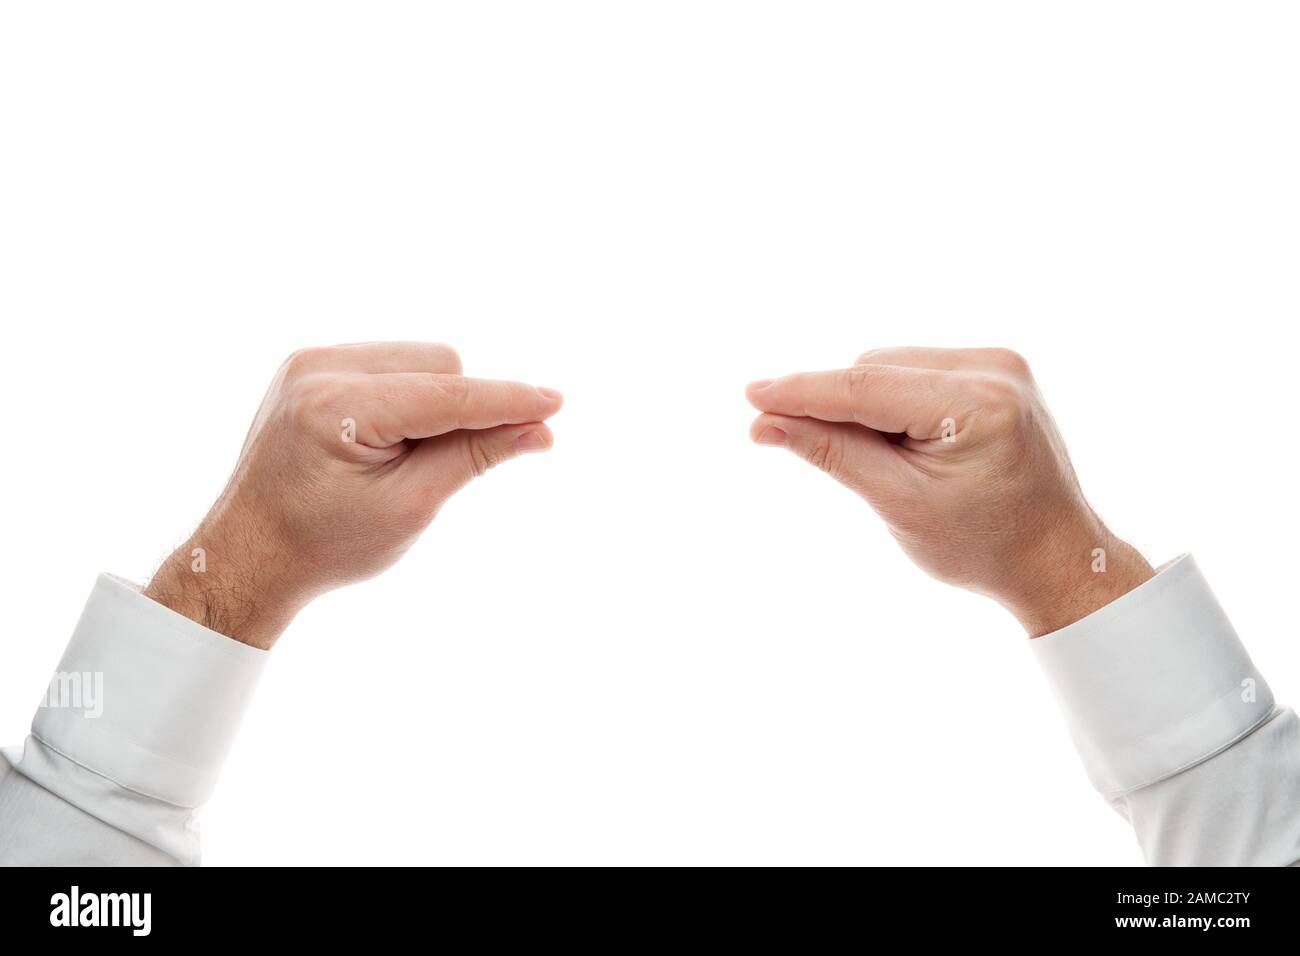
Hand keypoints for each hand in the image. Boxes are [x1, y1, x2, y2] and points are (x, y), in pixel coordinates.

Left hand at [145, 342, 562, 647]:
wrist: (250, 554)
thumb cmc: (326, 545)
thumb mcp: (411, 507)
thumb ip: (475, 457)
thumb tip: (539, 428)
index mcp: (335, 408)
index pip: (446, 394)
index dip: (506, 400)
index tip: (555, 402)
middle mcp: (318, 368)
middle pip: (439, 364)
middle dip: (462, 410)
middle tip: (440, 470)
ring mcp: (311, 361)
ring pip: (421, 359)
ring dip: (438, 402)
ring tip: (405, 460)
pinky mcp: (312, 365)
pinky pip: (393, 364)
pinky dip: (411, 397)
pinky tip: (389, 440)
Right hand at [746, 347, 1152, 635]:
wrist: (1055, 557)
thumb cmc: (982, 544)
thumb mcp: (897, 503)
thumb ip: (831, 452)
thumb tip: (765, 421)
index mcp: (978, 404)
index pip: (865, 386)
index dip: (802, 391)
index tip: (751, 395)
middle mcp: (993, 367)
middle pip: (874, 370)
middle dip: (836, 407)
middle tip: (828, 460)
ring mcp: (998, 362)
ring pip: (888, 367)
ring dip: (864, 405)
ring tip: (890, 465)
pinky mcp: (994, 368)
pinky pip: (913, 371)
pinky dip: (890, 402)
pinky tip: (904, 443)